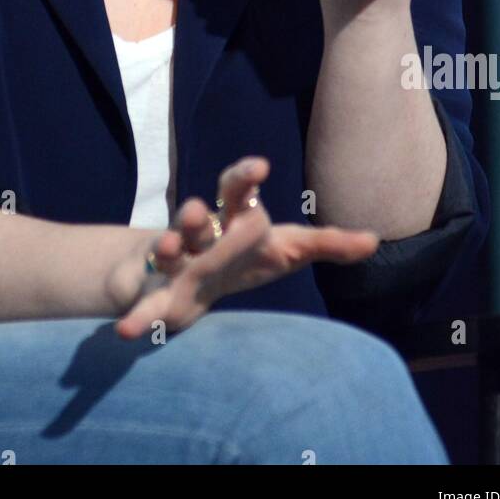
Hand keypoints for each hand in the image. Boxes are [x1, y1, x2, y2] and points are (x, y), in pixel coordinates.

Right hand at [107, 155, 378, 339]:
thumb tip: (373, 239)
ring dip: (176, 241)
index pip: (238, 191)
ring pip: (175, 245)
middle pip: (207, 208)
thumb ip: (324, 244)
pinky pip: (147, 308)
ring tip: (175, 244)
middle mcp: (200, 232)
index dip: (246, 177)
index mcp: (230, 219)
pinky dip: (137, 319)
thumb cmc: (237, 257)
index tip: (262, 166)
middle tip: (246, 188)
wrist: (169, 276)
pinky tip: (126, 332)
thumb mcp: (281, 250)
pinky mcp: (157, 295)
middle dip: (218, 205)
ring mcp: (175, 261)